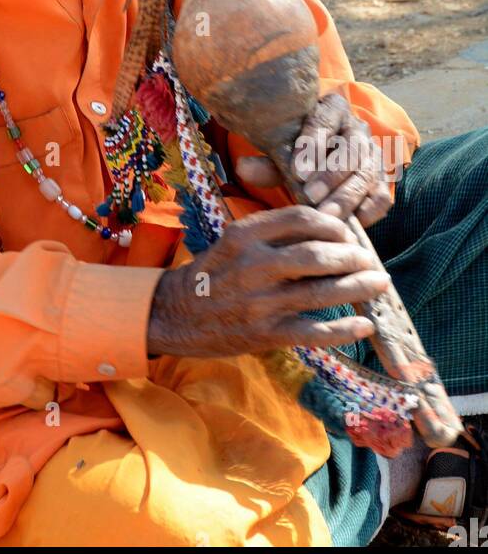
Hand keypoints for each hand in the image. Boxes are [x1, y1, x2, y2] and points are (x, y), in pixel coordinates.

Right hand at [147, 204, 388, 358]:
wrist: (174, 314)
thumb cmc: (213, 273)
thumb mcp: (233, 240)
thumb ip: (272, 233)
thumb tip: (327, 227)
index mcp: (245, 235)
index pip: (301, 219)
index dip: (333, 225)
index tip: (348, 232)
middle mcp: (253, 265)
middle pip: (316, 255)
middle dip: (351, 257)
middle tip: (369, 260)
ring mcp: (259, 302)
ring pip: (320, 292)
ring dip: (357, 288)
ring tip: (379, 283)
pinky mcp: (265, 334)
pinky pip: (312, 331)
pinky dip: (343, 329)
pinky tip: (365, 324)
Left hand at [236, 93, 391, 227]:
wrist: (319, 160)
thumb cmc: (296, 153)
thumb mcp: (281, 153)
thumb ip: (266, 162)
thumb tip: (243, 168)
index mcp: (332, 108)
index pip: (325, 119)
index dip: (313, 145)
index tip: (297, 171)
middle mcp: (358, 127)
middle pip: (352, 149)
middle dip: (331, 174)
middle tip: (311, 195)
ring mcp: (373, 154)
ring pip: (367, 173)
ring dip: (346, 196)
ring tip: (325, 215)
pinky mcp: (381, 180)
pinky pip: (381, 196)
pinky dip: (367, 211)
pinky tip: (349, 223)